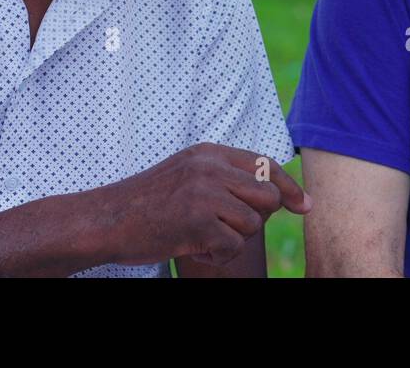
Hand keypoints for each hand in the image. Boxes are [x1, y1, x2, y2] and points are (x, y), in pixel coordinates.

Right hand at [103, 143, 309, 266]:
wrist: (105, 220)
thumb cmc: (146, 204)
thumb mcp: (186, 174)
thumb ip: (223, 175)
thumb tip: (273, 191)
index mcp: (208, 153)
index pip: (265, 164)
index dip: (289, 186)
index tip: (304, 206)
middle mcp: (209, 167)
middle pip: (267, 194)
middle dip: (257, 217)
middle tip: (228, 227)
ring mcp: (203, 192)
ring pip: (253, 223)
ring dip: (233, 239)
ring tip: (203, 238)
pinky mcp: (197, 220)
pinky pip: (233, 245)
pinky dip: (218, 255)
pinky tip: (196, 249)